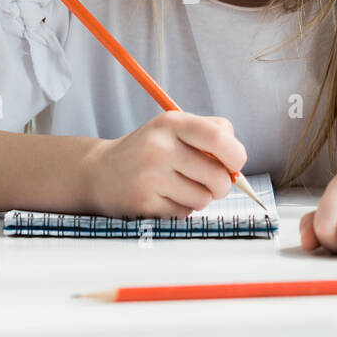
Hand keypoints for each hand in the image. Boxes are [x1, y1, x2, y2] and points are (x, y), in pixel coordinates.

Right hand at [79, 110, 246, 218]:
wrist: (99, 172)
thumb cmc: (149, 150)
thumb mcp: (173, 129)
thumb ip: (209, 135)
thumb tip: (237, 165)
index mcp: (171, 123)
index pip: (219, 137)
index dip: (236, 155)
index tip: (235, 163)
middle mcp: (160, 148)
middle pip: (218, 177)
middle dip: (222, 185)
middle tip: (212, 182)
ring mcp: (150, 177)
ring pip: (203, 199)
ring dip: (200, 198)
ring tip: (181, 187)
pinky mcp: (145, 203)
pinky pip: (184, 213)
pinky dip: (182, 209)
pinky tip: (165, 197)